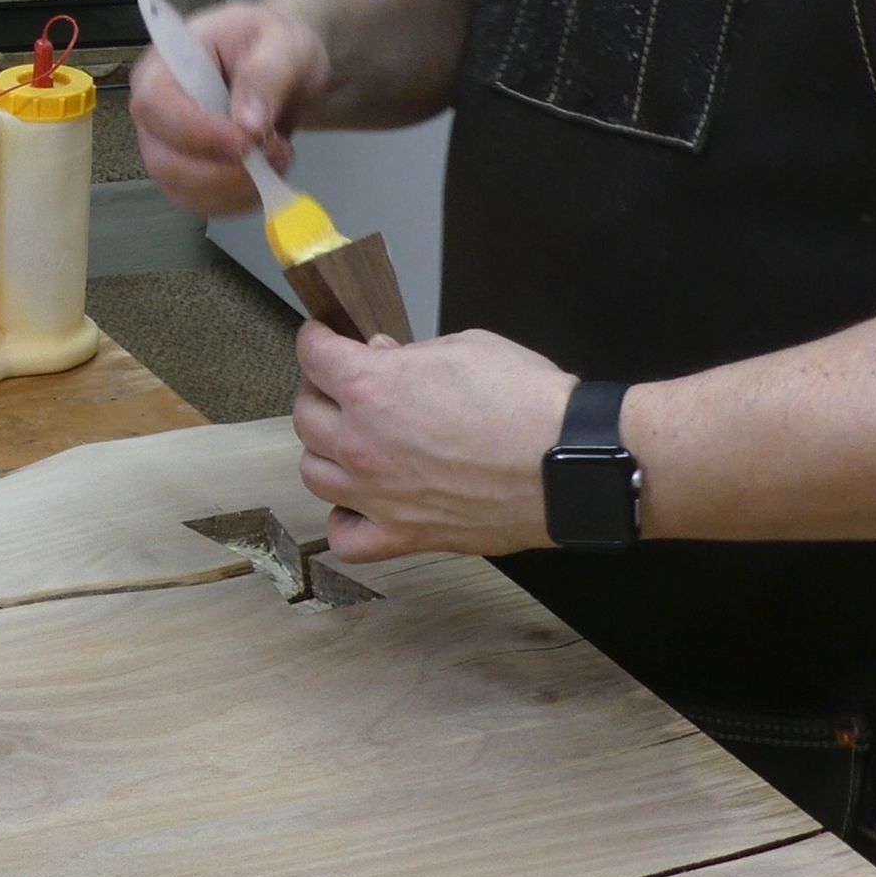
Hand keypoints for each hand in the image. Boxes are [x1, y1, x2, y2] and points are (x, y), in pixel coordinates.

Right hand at [129, 0, 333, 217]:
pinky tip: (267, 175)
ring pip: (183, 189)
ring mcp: (167, 148)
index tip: (246, 143)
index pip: (155, 106)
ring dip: (236, 187)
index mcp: (164, 66)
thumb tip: (249, 123)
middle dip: (223, 170)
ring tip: (280, 157)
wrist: (283, 66)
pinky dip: (240, 200)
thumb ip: (266, 75)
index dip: (195, 132)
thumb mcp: (282, 43)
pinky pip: (203, 203)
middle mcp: (155, 112)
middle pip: (163, 159)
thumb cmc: (273, 44)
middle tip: (278, 152)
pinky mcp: (187, 175)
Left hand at [291, 323, 576, 562]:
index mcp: (371, 388)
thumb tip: (383, 357)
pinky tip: (359, 503)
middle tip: (343, 386)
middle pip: (305, 416)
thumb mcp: (466, 347)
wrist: (570, 462)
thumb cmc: (527, 401)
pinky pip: (345, 538)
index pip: (313, 356)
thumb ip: (411, 355)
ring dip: (324, 451)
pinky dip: (343, 521)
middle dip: (320, 392)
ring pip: (313, 474)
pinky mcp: (403, 535)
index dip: (316, 340)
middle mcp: (362, 444)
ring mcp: (377, 495)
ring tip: (349, 439)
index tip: (322, 338)